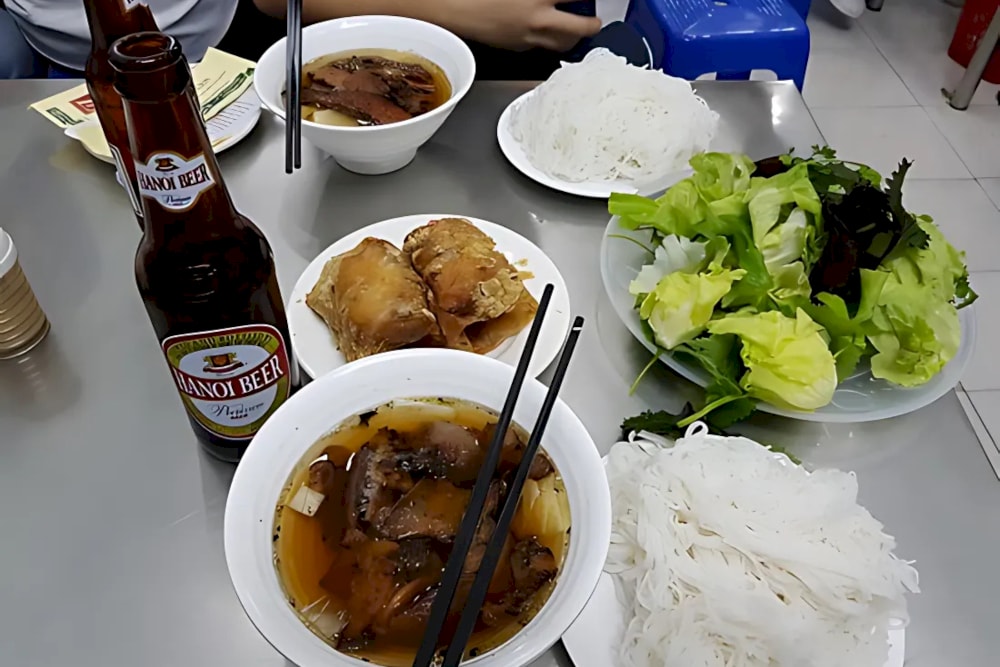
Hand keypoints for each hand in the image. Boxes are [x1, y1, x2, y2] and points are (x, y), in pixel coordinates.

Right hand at [443, 0, 602, 51]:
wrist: (459, 10)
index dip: (591, 0)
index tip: (594, 1)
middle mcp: (540, 19)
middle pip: (582, 28)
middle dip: (593, 25)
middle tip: (596, 20)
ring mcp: (530, 37)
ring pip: (565, 44)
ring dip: (575, 37)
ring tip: (577, 29)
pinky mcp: (520, 48)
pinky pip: (543, 47)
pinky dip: (550, 40)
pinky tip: (548, 32)